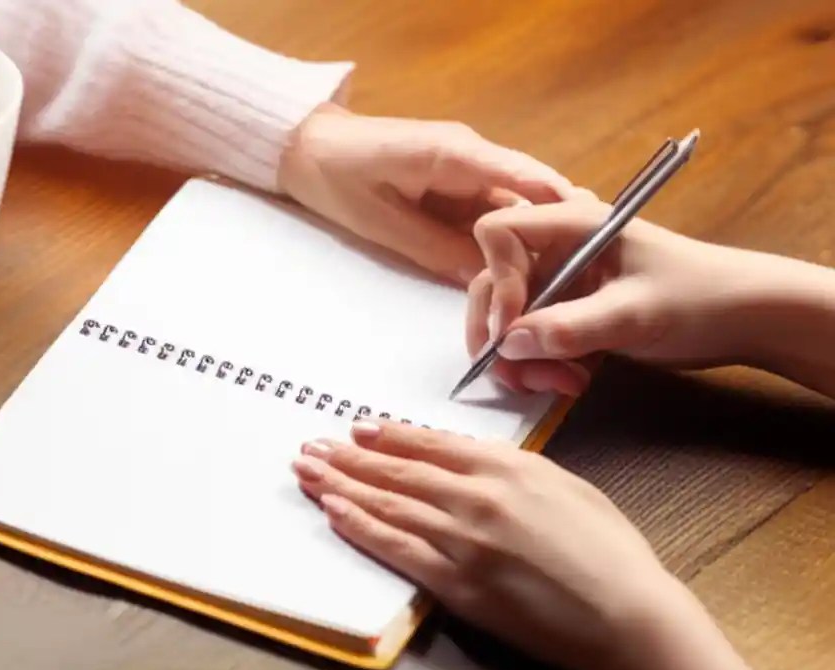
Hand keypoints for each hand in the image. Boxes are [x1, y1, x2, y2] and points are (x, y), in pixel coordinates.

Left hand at [279, 103, 572, 283]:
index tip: (593, 240)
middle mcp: (472, 156)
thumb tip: (485, 281)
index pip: (525, 178)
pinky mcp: (457, 184)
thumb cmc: (337, 178)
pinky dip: (505, 244)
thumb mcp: (384, 224)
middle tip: (569, 284)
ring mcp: (467, 169)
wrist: (309, 149)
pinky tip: (516, 276)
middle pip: (530, 197)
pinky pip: (492, 214)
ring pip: (516, 210)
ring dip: (529, 247)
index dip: (561, 209)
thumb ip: (436, 250)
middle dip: (550, 239)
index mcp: (455, 155)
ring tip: (549, 289)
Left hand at [291, 420, 675, 669]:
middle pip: (398, 471)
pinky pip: (396, 549)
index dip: (388, 436)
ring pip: (388, 504)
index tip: (358, 428)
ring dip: (341, 485)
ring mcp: (463, 541)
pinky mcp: (457, 583)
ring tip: (308, 471)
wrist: (628, 615)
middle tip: (313, 446)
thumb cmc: (610, 554)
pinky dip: (360, 527)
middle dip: (349, 457)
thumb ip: (514, 469)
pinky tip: (334, 511)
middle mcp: (477, 497)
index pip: (431, 444)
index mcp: (508, 467)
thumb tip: (472, 460)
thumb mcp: (566, 487)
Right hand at [468, 199, 783, 395]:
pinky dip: (540, 367)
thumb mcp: (636, 312)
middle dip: (504, 335)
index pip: (499, 234)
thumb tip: (509, 344)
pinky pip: (531, 340)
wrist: (746, 318)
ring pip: (508, 320)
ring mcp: (561, 283)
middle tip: (525, 376)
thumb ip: (571, 327)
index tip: (512, 328)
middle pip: (493, 285)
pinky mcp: (568, 313)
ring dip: (522, 360)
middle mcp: (558, 250)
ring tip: (561, 384)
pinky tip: (572, 380)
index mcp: (573, 226)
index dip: (496, 281)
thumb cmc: (701, 296)